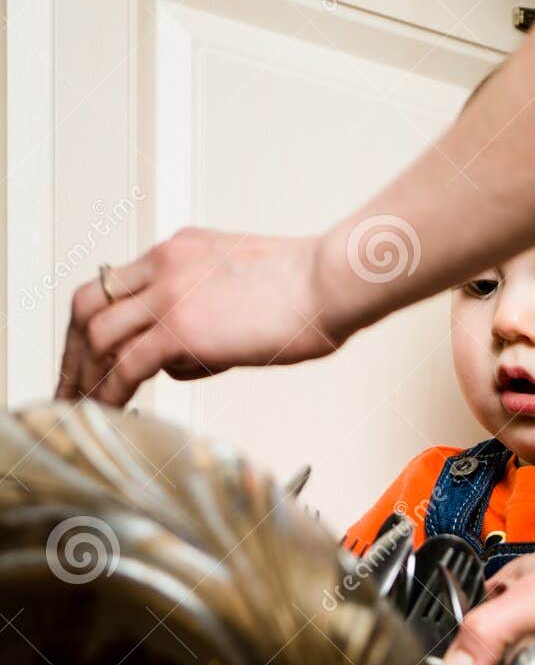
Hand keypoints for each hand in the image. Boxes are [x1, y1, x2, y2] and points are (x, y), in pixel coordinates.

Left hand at [55, 228, 349, 408]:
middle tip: (72, 386)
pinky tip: (105, 413)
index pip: (117, 285)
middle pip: (90, 304)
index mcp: (180, 251)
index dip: (98, 323)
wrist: (331, 280)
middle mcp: (165, 265)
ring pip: (97, 335)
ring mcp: (168, 294)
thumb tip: (200, 349)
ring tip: (82, 409)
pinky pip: (125, 365)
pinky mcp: (180, 327)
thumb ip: (215, 312)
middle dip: (74, 350)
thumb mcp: (249, 288)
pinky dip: (107, 393)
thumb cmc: (312, 288)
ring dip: (84, 376)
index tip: (95, 355)